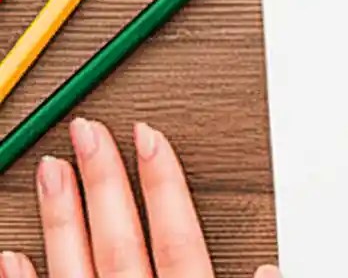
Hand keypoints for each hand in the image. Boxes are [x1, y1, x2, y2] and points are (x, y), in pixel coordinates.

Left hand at [1, 118, 278, 277]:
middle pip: (120, 239)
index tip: (150, 138)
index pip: (178, 236)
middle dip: (105, 180)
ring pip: (75, 265)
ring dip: (62, 216)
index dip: (164, 182)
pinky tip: (10, 254)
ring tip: (50, 169)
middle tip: (88, 133)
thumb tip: (272, 268)